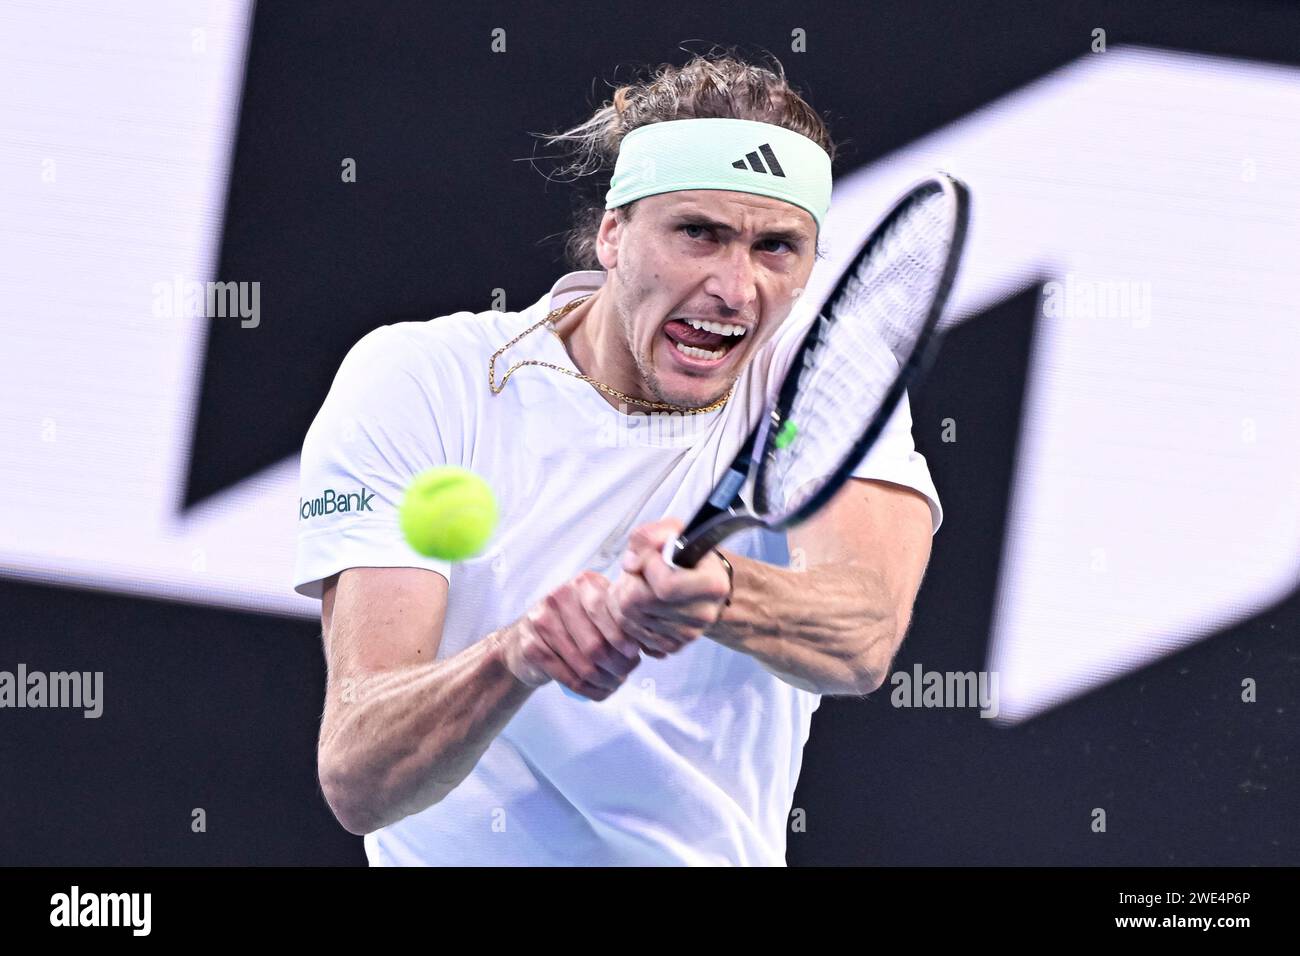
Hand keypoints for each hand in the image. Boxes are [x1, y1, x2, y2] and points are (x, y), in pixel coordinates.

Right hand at [500, 571, 642, 700]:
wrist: (524, 640)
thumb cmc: (570, 626)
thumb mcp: (595, 612)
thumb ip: (619, 619)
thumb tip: (648, 642)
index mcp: (583, 583)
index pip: (608, 612)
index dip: (624, 638)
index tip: (635, 654)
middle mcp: (560, 597)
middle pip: (597, 643)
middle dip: (617, 665)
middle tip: (625, 674)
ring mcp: (541, 621)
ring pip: (584, 663)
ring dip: (605, 680)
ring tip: (614, 683)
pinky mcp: (531, 647)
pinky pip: (567, 676)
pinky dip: (588, 690)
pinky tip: (599, 691)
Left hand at [607, 518, 731, 657]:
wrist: (700, 582)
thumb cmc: (685, 553)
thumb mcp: (672, 531)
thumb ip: (649, 536)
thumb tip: (630, 564)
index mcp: (713, 585)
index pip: (665, 585)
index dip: (647, 566)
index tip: (650, 556)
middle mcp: (704, 615)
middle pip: (640, 603)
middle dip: (628, 583)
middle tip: (635, 573)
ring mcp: (688, 635)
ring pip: (630, 619)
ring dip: (623, 599)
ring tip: (637, 585)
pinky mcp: (672, 647)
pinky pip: (633, 634)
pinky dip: (628, 617)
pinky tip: (640, 604)